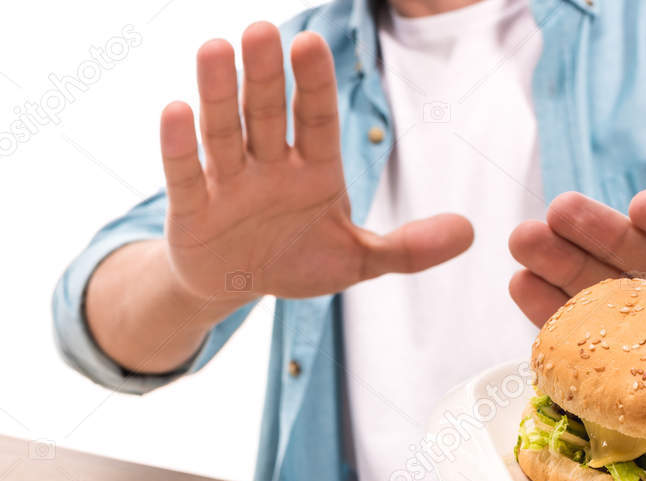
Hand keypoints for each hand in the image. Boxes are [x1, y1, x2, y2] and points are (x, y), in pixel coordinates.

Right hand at [160, 23, 472, 301]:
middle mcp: (269, 165)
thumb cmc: (297, 260)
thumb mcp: (358, 260)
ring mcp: (228, 182)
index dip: (314, 86)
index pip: (317, 120)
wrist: (238, 285)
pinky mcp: (191, 209)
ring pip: (223, 132)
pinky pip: (184, 174)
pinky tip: (174, 109)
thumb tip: (471, 233)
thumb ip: (409, 248)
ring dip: (218, 93)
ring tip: (214, 48)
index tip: (311, 44)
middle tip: (262, 31)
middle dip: (264, 77)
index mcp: (313, 170)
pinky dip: (178, 147)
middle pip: (267, 114)